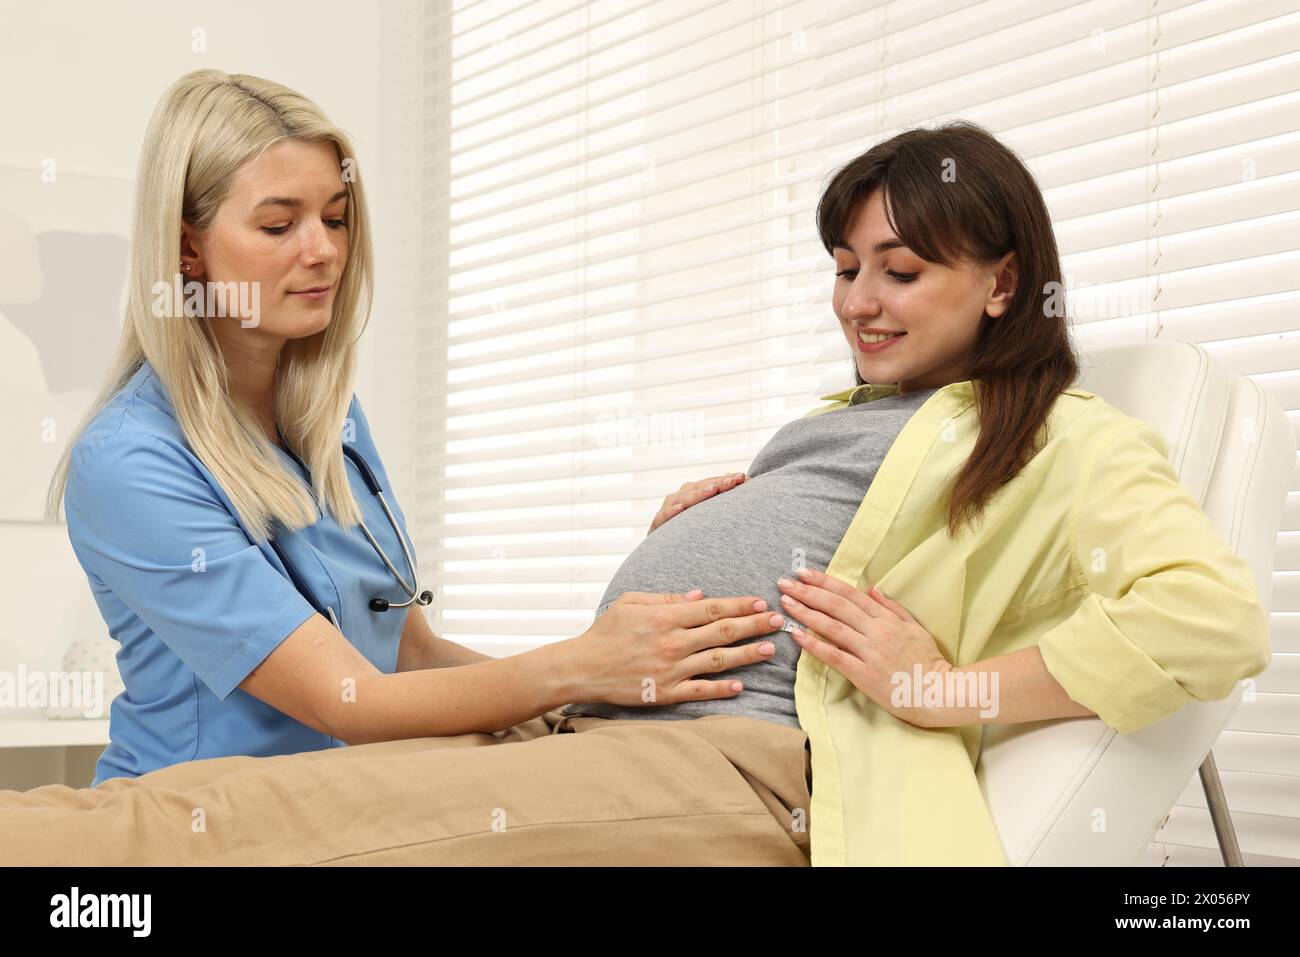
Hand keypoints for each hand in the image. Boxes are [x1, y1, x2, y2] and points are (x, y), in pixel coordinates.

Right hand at [568, 590, 779, 706]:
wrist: (583, 668)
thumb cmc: (606, 632)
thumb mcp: (631, 602)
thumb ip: (667, 598)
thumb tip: (699, 596)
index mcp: (666, 616)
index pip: (713, 608)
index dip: (740, 605)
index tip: (762, 602)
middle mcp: (673, 642)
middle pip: (723, 631)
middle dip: (755, 624)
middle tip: (780, 620)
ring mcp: (672, 669)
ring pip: (719, 660)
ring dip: (748, 654)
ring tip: (771, 648)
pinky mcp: (666, 692)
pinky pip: (700, 690)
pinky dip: (722, 688)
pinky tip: (741, 685)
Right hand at [647, 472, 746, 534]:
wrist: (666, 558)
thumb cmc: (693, 536)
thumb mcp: (709, 520)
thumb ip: (724, 503)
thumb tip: (747, 481)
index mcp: (692, 496)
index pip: (709, 484)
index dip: (725, 479)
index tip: (743, 477)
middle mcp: (678, 500)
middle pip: (697, 488)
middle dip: (716, 483)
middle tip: (733, 481)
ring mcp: (666, 511)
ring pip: (681, 499)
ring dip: (697, 494)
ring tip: (713, 490)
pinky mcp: (656, 527)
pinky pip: (662, 518)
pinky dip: (670, 512)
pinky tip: (680, 509)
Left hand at [776, 567, 951, 728]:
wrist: (938, 693)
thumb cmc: (927, 661)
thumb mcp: (915, 627)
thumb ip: (892, 608)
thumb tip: (872, 589)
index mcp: (886, 618)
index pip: (850, 594)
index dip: (825, 582)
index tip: (804, 573)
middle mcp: (876, 630)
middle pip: (836, 606)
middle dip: (808, 592)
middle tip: (785, 582)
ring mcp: (869, 652)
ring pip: (832, 627)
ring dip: (806, 613)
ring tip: (785, 602)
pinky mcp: (864, 674)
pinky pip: (834, 656)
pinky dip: (814, 644)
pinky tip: (797, 635)